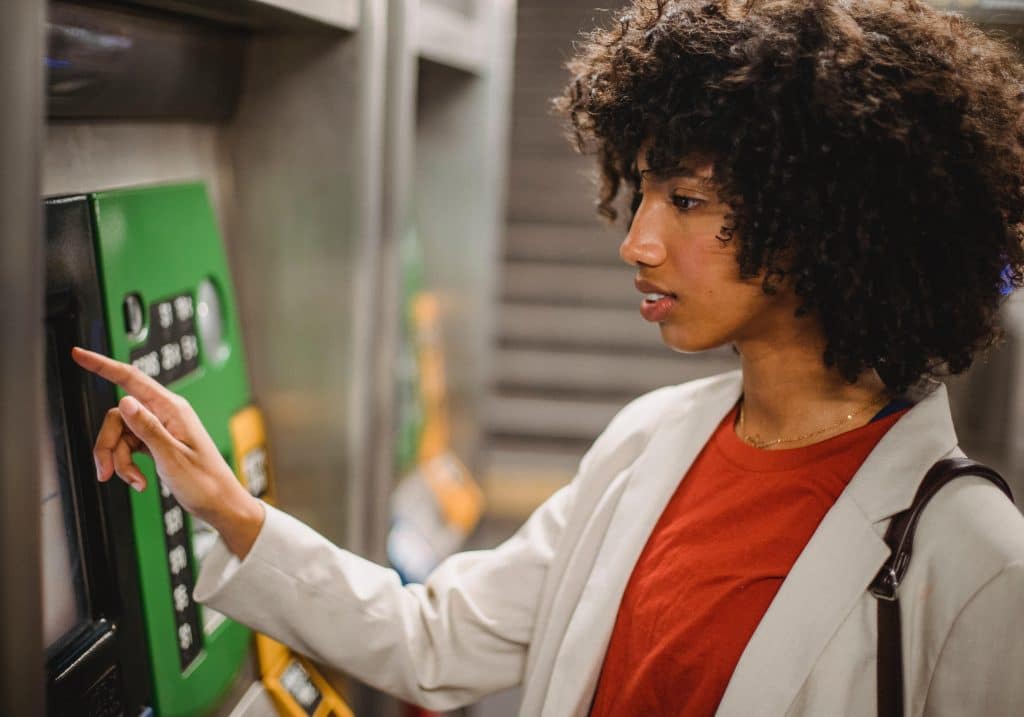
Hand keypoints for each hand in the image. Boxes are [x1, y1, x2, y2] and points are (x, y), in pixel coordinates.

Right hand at [71, 346, 263, 557]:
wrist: (220, 504)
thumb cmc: (205, 482)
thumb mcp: (172, 457)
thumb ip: (147, 428)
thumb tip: (126, 401)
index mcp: (172, 409)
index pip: (131, 378)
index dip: (103, 365)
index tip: (79, 354)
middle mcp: (166, 414)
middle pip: (117, 416)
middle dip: (108, 445)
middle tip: (107, 472)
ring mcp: (161, 428)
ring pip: (120, 434)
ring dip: (119, 461)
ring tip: (135, 481)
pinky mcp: (157, 442)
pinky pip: (129, 447)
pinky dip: (128, 465)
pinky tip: (139, 481)